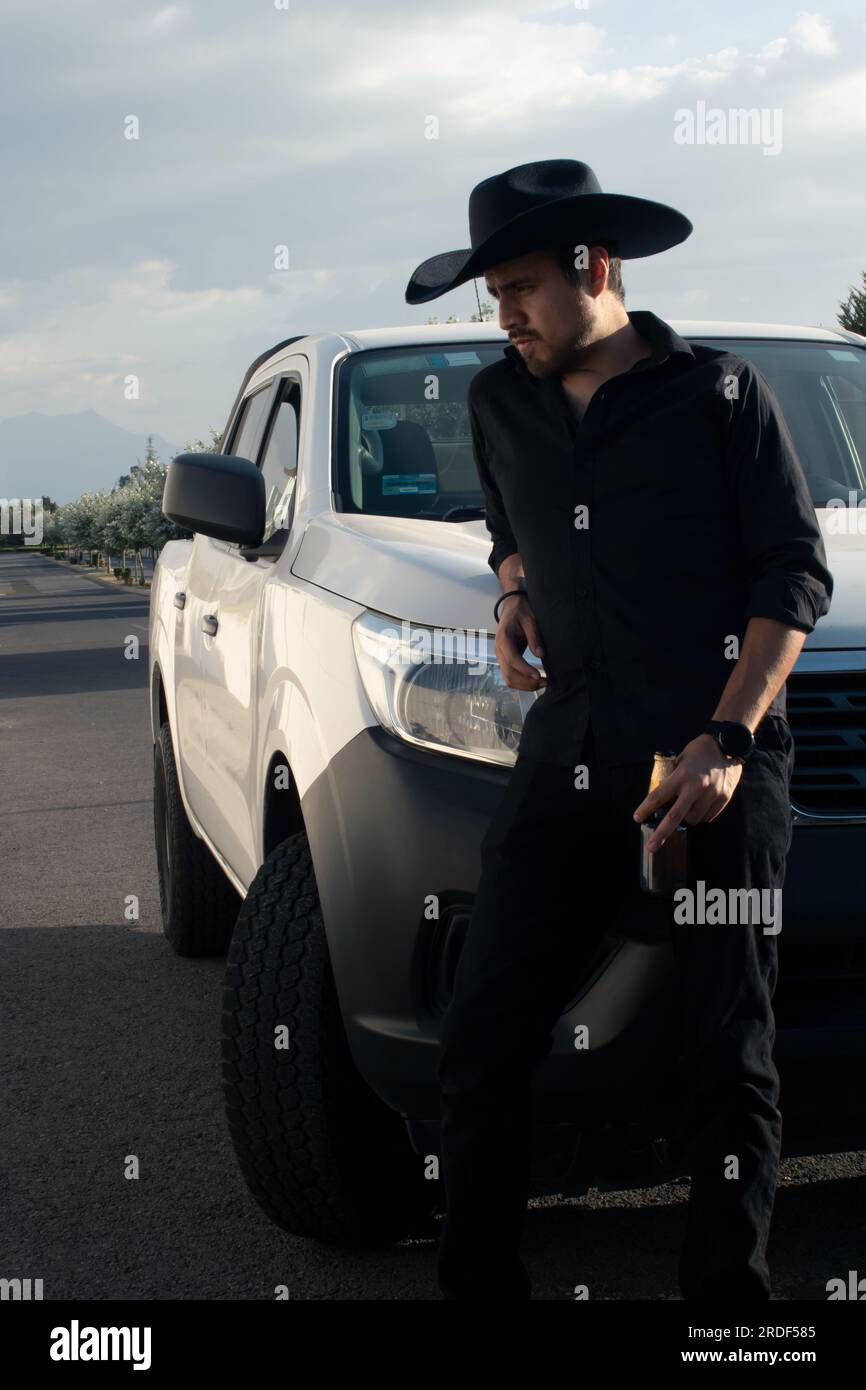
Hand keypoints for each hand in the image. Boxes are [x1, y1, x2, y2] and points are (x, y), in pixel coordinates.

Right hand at [494, 594, 548, 690]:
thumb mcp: (530, 619)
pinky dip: (521, 683)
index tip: (539, 676)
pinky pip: (510, 677)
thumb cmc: (520, 611)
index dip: (525, 669)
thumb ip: (534, 636)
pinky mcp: (505, 661)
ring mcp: (500, 657)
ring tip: (543, 684)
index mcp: (503, 638)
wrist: (511, 608)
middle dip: (527, 682)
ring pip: (508, 679)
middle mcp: (499, 650)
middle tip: (545, 682)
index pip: (512, 659)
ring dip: (525, 685)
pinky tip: (534, 682)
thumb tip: (540, 655)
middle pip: (509, 673)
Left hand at [632, 734, 744, 852]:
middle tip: (651, 847)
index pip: (659, 796)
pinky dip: (701, 814)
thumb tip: (662, 800)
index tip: (637, 818)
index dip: (646, 809)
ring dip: (686, 817)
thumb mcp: (681, 760)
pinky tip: (702, 802)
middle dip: (661, 834)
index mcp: (682, 775)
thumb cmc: (701, 751)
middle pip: (674, 817)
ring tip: (689, 803)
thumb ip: (672, 778)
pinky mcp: (723, 798)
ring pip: (693, 820)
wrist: (730, 745)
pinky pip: (708, 817)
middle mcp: (696, 787)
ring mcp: (712, 794)